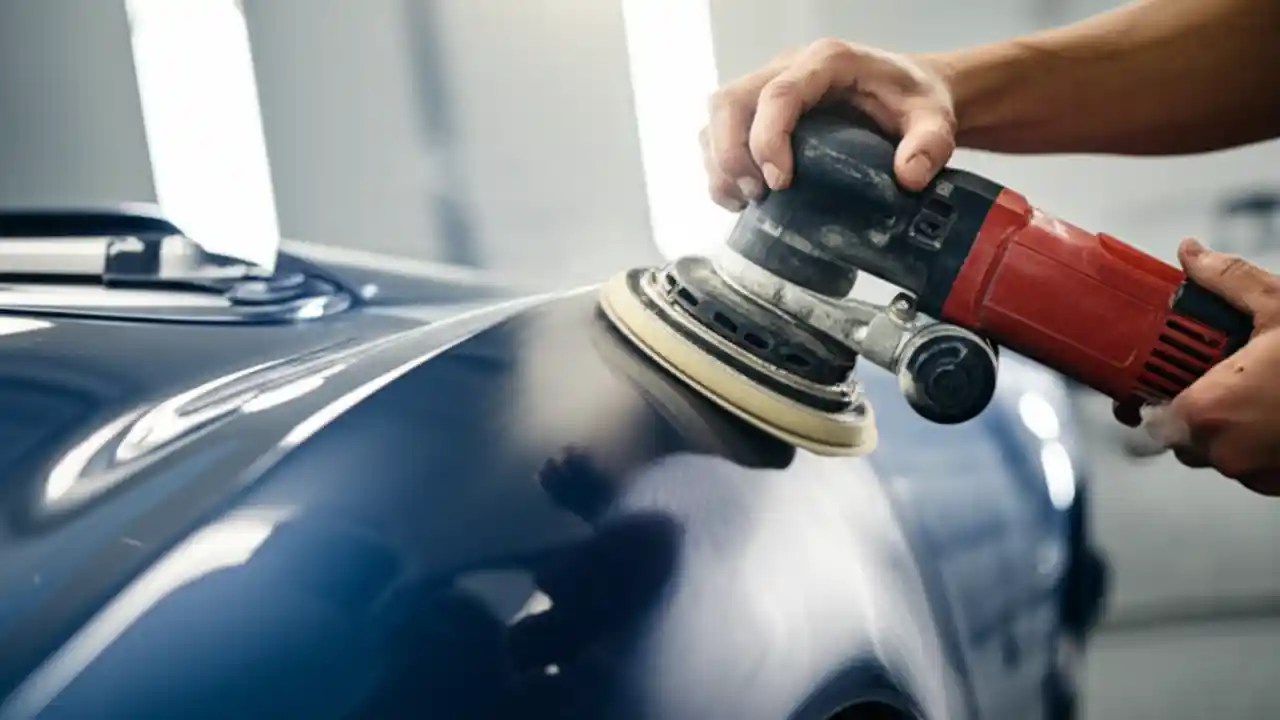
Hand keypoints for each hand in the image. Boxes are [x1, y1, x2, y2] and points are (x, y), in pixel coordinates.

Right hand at [701, 38, 956, 210]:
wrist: (909, 92)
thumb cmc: (914, 100)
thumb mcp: (934, 118)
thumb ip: (930, 144)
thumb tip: (907, 176)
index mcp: (827, 62)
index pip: (779, 93)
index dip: (768, 139)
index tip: (781, 182)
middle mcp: (788, 68)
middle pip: (731, 101)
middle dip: (731, 153)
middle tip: (756, 194)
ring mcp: (768, 87)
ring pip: (717, 115)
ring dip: (719, 162)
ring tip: (744, 201)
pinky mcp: (760, 111)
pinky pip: (720, 131)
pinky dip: (720, 166)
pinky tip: (740, 198)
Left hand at [1163, 238, 1279, 494]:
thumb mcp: (1279, 306)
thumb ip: (1226, 279)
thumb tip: (1190, 252)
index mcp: (1206, 411)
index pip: (1152, 422)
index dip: (1153, 404)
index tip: (1159, 388)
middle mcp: (1225, 453)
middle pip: (1184, 440)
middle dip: (1194, 411)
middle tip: (1215, 379)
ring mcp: (1257, 475)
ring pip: (1221, 455)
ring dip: (1228, 429)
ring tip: (1255, 391)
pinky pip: (1255, 468)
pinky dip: (1260, 445)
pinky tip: (1276, 413)